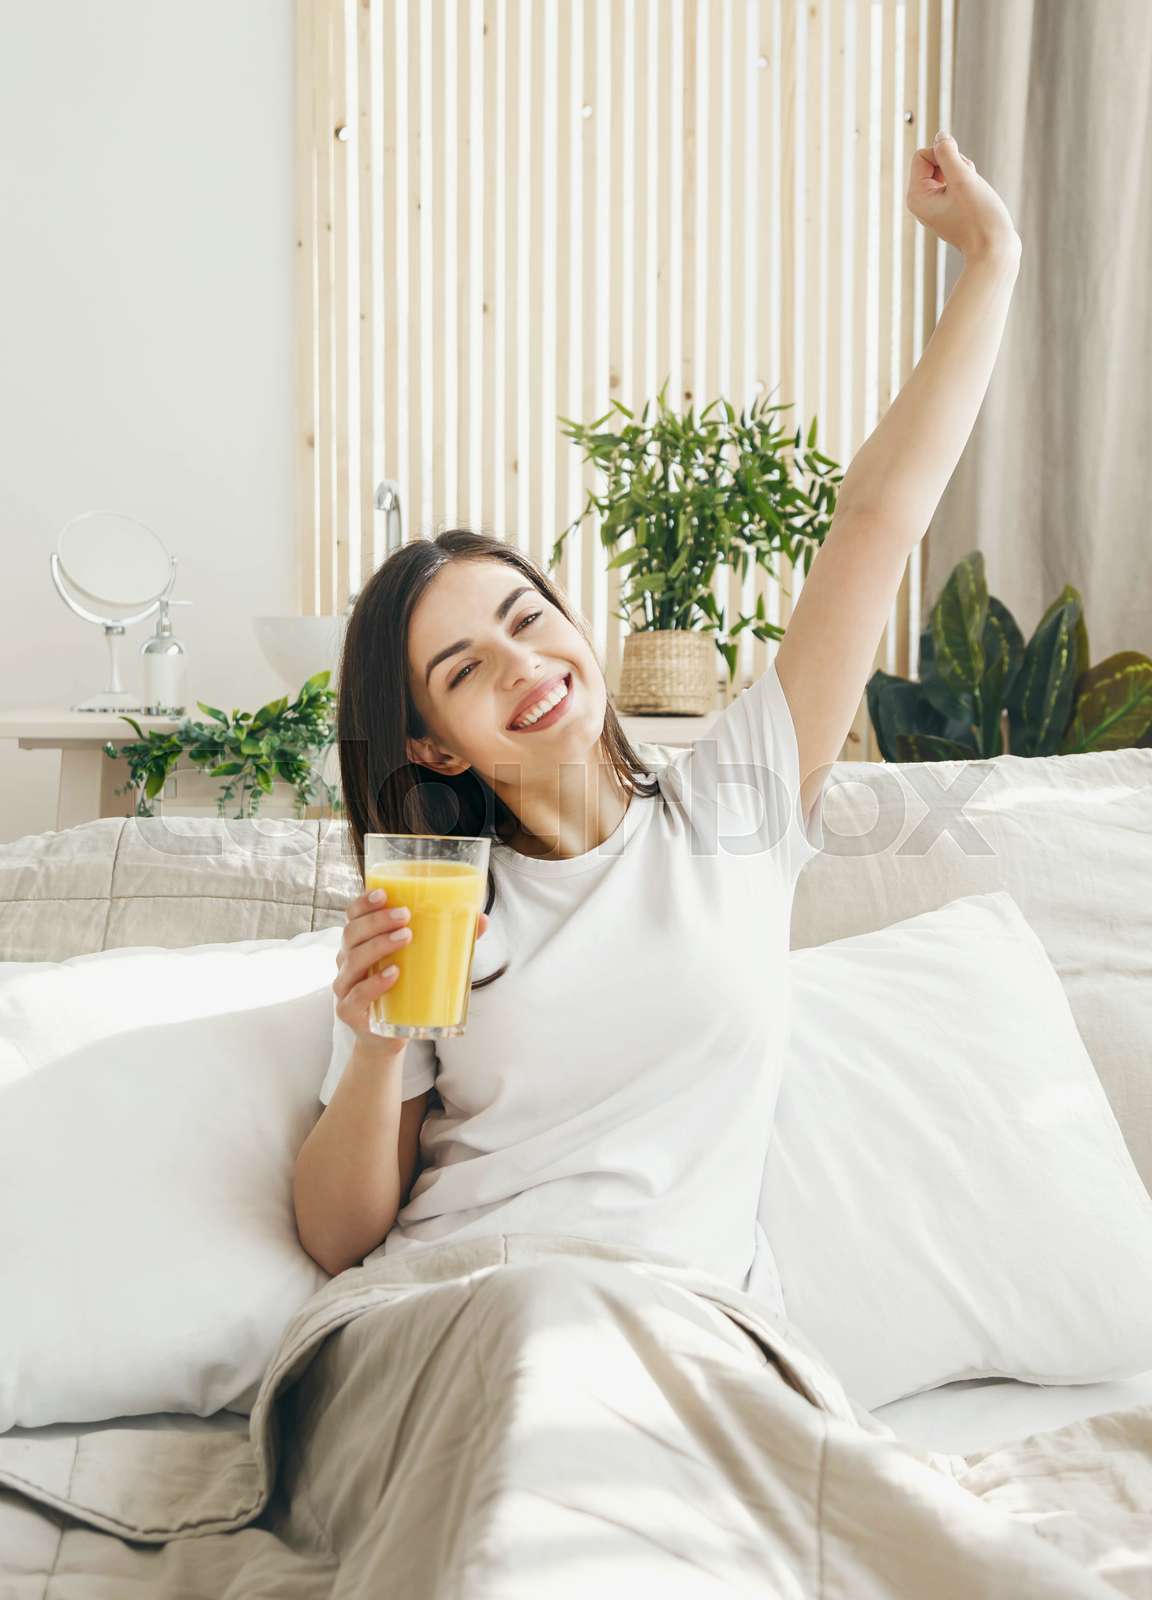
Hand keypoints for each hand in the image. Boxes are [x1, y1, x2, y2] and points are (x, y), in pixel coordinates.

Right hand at [332, 887, 490, 1055]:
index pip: (353, 915)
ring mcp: (345, 987)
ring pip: (353, 960)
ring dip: (378, 946)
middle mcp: (347, 961)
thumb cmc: (404, 989)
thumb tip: (481, 919)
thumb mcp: (423, 962)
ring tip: (405, 938)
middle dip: (377, 921)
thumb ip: (450, 940)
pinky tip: (393, 974)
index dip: (363, 903)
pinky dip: (374, 984)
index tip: (384, 894)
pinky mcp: (349, 1011)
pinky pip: (357, 995)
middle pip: (352, 933)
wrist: (387, 1036)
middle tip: (406, 917)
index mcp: (360, 942)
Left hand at [906, 132, 1019, 263]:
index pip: (923, 154)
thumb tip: (940, 135)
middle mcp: (920, 202)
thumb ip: (947, 153)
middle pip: (935, 160)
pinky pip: (955, 181)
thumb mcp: (963, 178)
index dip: (945, 156)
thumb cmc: (979, 217)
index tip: (959, 175)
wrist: (994, 251)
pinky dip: (968, 183)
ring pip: (948, 169)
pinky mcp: (948, 208)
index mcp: (916, 196)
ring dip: (964, 173)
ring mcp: (934, 206)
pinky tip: (976, 199)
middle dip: (956, 165)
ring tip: (973, 195)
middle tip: (968, 188)